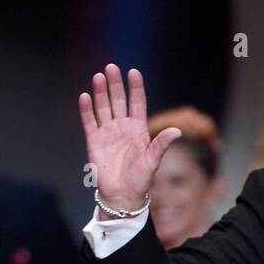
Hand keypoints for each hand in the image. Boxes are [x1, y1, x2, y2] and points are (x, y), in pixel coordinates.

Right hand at [78, 64, 181, 211]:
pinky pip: (90, 122)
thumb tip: (177, 131)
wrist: (122, 195)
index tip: (133, 72)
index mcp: (138, 130)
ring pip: (103, 107)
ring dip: (101, 92)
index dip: (135, 88)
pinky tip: (86, 96)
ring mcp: (107, 133)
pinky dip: (87, 110)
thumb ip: (161, 144)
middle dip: (115, 84)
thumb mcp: (152, 161)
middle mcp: (122, 127)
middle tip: (111, 68)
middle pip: (118, 100)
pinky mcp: (94, 141)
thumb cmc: (140, 180)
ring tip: (99, 76)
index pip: (137, 103)